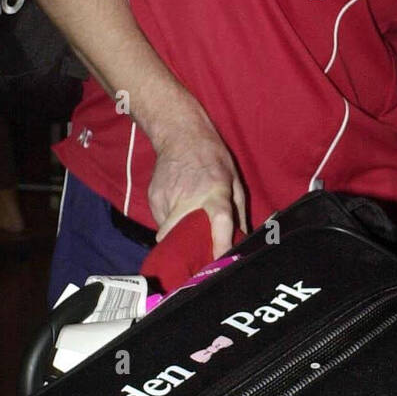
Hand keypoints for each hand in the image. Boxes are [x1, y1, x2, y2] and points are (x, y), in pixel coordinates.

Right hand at [148, 114, 246, 256]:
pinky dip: (171, 223)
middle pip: (186, 237)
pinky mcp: (153, 199)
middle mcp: (190, 198)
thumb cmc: (212, 157)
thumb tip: (243, 239)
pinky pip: (161, 222)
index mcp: (216, 192)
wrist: (180, 135)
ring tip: (189, 223)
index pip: (220, 220)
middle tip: (200, 253)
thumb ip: (239, 212)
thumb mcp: (234, 180)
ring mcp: (167, 199)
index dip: (221, 243)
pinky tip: (178, 209)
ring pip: (171, 233)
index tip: (219, 260)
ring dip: (180, 235)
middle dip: (191, 250)